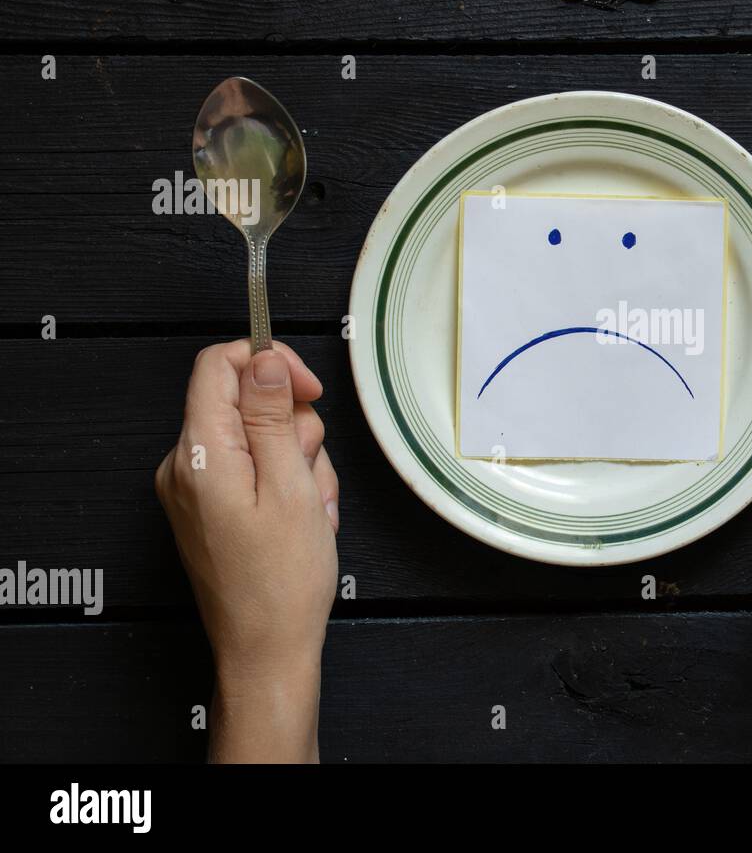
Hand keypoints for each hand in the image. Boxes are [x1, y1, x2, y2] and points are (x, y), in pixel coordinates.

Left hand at [155, 340, 338, 762]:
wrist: (266, 648)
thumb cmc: (280, 581)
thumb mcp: (290, 484)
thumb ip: (272, 415)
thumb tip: (264, 360)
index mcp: (199, 453)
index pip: (218, 366)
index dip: (269, 362)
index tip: (307, 388)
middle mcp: (185, 465)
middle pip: (246, 401)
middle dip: (294, 428)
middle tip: (310, 473)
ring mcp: (195, 488)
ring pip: (259, 436)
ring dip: (297, 462)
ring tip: (309, 507)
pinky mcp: (210, 506)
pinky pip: (254, 468)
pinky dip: (286, 483)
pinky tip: (300, 519)